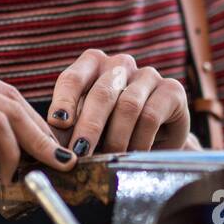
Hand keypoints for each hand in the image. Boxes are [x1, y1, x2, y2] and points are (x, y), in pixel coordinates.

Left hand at [46, 49, 199, 154]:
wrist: (157, 138)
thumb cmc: (113, 128)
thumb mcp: (88, 125)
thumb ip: (72, 129)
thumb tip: (51, 147)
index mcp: (92, 65)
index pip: (73, 78)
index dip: (64, 100)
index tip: (58, 124)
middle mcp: (119, 64)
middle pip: (101, 93)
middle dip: (89, 127)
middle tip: (79, 154)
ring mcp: (147, 74)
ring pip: (128, 106)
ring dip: (115, 137)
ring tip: (107, 159)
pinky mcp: (171, 89)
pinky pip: (151, 116)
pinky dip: (138, 140)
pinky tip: (131, 155)